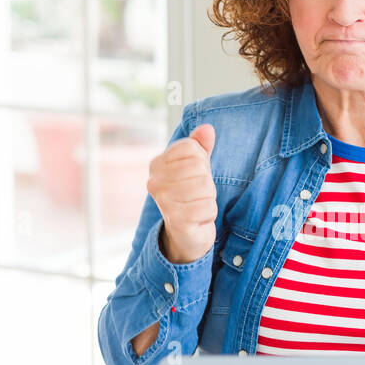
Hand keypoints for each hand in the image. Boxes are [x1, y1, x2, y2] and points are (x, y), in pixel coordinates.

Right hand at [147, 122, 217, 264]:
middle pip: (200, 167)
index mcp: (157, 164)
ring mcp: (163, 201)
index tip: (194, 176)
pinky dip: (209, 214)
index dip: (202, 162)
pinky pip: (208, 207)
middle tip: (197, 195)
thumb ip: (200, 147)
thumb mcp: (196, 168)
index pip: (191, 148)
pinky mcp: (176, 219)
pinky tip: (198, 218)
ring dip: (209, 199)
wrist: (185, 234)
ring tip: (197, 206)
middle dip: (207, 183)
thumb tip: (207, 129)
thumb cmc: (191, 196)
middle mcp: (155, 181)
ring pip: (205, 187)